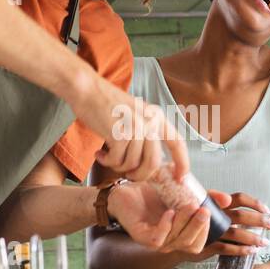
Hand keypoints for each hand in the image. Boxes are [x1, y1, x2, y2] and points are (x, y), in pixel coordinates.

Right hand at [74, 75, 189, 181]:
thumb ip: (146, 134)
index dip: (183, 163)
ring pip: (132, 164)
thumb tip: (151, 165)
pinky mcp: (119, 134)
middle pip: (153, 163)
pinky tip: (99, 154)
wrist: (86, 89)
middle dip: (140, 176)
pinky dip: (107, 162)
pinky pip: (117, 161)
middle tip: (127, 175)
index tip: (181, 179)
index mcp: (157, 116)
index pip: (177, 143)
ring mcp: (135, 127)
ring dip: (118, 167)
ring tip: (107, 157)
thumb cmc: (106, 105)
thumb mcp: (134, 116)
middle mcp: (150, 121)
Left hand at [106, 181, 209, 255]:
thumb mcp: (183, 193)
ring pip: (176, 241)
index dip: (207, 233)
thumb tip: (226, 200)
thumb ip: (204, 197)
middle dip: (199, 227)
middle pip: (190, 244)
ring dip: (185, 224)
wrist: (126, 190)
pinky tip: (170, 212)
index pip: (198, 244)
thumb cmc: (153, 194)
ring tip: (190, 205)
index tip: (211, 212)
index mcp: (180, 235)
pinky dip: (166, 226)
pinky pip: (158, 239)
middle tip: (204, 210)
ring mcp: (156, 241)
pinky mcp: (142, 237)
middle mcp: (169, 242)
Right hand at [179, 191, 269, 261]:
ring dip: (253, 238)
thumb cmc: (200, 221)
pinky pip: (226, 248)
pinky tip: (252, 251)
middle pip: (241, 216)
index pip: (239, 198)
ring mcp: (209, 231)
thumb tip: (267, 211)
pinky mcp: (205, 245)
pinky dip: (240, 250)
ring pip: (235, 234)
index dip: (254, 203)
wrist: (176, 237)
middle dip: (260, 220)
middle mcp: (214, 215)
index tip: (267, 210)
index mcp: (217, 203)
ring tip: (266, 243)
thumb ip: (237, 210)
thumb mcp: (214, 210)